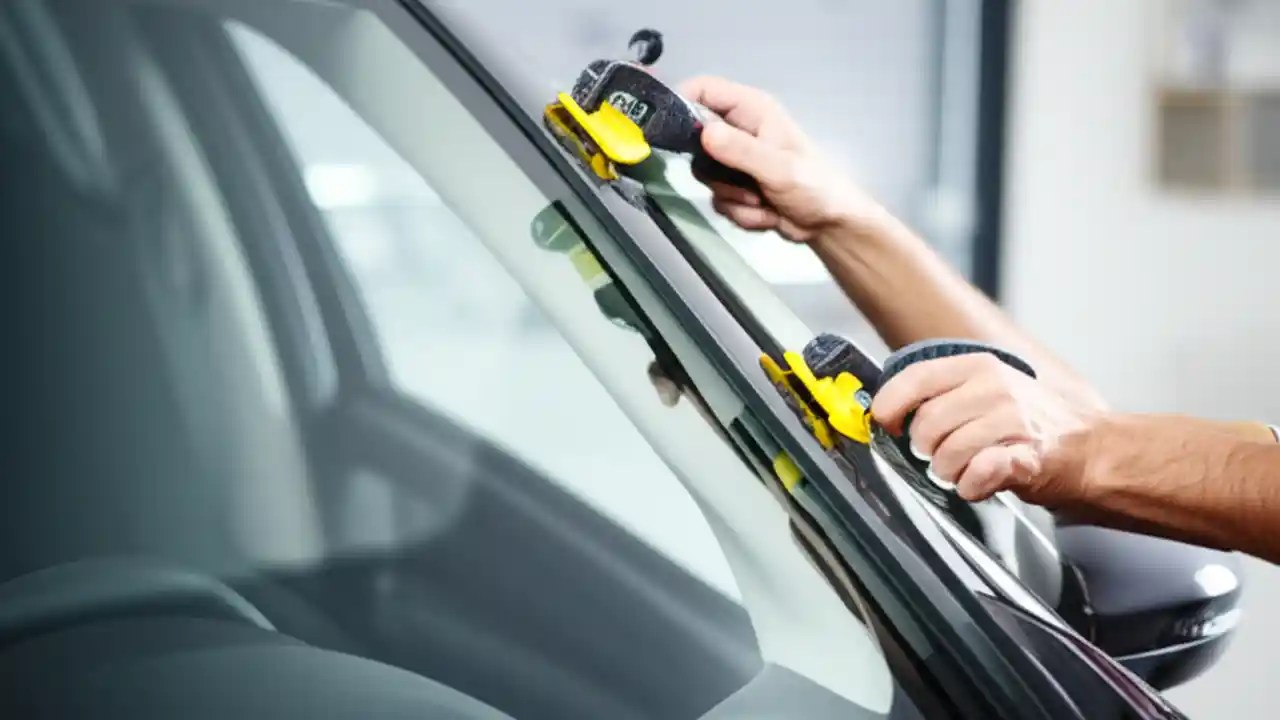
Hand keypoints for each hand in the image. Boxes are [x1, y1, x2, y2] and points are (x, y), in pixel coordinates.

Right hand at [680, 76, 885, 243]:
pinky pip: (717, 199)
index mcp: (752, 110)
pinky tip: (764, 212)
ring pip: (705, 176)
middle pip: (694, 139)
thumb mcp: (778, 168)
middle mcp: (740, 129)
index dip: (680, 103)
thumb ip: (740, 151)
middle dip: (714, 171)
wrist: (829, 224)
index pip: (703, 89)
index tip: (668, 132)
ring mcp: (736, 158)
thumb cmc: (814, 187)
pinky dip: (740, 212)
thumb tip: (703, 134)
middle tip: (740, 181)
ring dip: (732, 196)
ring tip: (761, 199)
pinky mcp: (735, 185)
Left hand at [870, 354, 1100, 504]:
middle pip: (927, 424)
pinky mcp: (1027, 456)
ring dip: (948, 472)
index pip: (916, 378)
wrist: (1092, 450)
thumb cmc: (1031, 424)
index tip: (889, 424)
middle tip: (942, 457)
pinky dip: (971, 486)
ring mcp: (1014, 421)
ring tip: (965, 471)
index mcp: (979, 367)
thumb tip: (889, 410)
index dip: (891, 405)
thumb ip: (943, 394)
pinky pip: (978, 473)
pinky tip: (979, 484)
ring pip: (947, 453)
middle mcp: (995, 388)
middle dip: (926, 450)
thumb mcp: (986, 390)